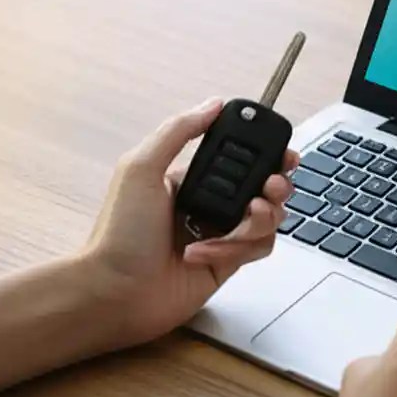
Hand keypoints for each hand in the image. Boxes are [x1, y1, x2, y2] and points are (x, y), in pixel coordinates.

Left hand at [80, 98, 297, 347]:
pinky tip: (205, 252)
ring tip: (243, 220)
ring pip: (268, 219)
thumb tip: (212, 104)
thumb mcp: (141, 168)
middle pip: (265, 189)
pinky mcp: (227, 264)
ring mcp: (221, 235)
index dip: (267, 156)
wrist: (114, 292)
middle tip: (270, 189)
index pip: (241, 160)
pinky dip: (237, 248)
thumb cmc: (118, 233)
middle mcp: (210, 205)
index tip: (282, 155)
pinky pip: (257, 249)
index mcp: (191, 180)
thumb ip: (178, 131)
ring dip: (260, 218)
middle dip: (275, 187)